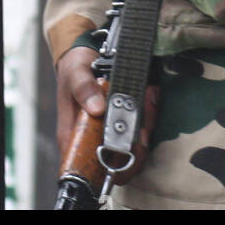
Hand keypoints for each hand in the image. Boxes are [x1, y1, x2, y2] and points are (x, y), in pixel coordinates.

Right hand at [55, 45, 158, 182]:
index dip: (115, 163)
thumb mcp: (75, 74)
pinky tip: (150, 93)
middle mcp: (92, 140)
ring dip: (147, 121)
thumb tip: (96, 108)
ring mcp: (110, 132)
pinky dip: (150, 111)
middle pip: (120, 158)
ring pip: (135, 143)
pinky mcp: (125, 122)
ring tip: (149, 96)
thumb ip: (83, 88)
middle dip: (139, 139)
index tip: (131, 145)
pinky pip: (142, 125)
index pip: (92, 167)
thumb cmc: (74, 70)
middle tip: (145, 112)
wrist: (85, 57)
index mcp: (74, 137)